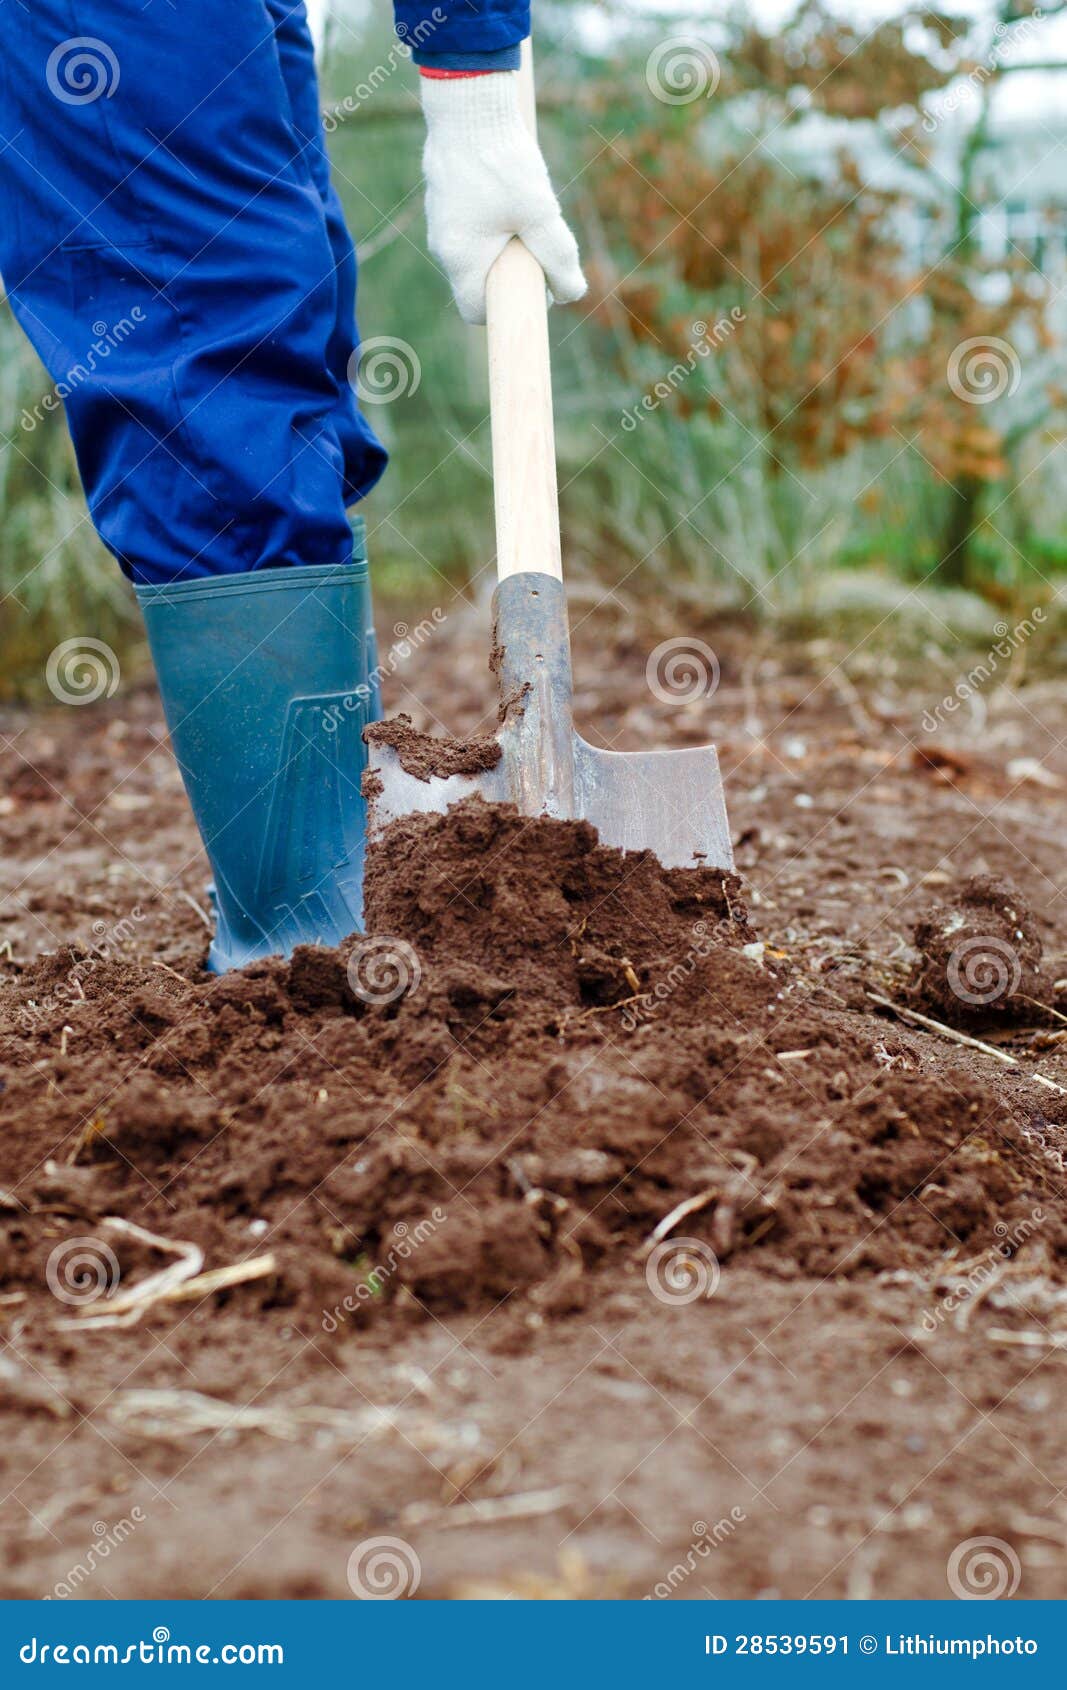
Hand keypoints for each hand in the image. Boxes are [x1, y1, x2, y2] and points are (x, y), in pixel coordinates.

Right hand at [420, 71, 586, 325]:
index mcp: (460, 258)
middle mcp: (441, 245)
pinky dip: (490, 221)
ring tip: (522, 210)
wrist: (468, 102)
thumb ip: (559, 257)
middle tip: (536, 242)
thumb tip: (571, 293)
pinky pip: (468, 224)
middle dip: (510, 272)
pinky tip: (506, 190)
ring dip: (502, 244)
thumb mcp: (540, 213)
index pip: (476, 312)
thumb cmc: (502, 161)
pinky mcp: (442, 197)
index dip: (507, 308)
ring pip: (475, 250)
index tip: (533, 283)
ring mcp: (438, 220)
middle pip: (478, 281)